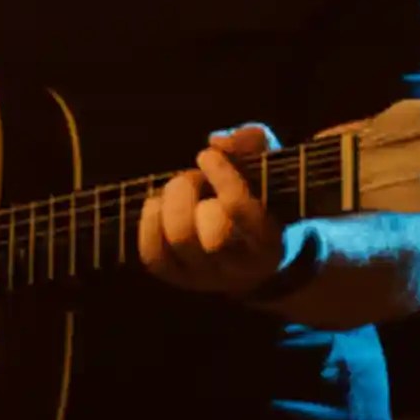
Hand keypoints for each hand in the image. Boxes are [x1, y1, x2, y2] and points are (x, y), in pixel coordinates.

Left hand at [138, 122, 282, 294]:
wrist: (246, 246)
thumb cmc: (256, 196)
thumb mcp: (265, 167)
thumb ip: (252, 144)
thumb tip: (219, 141)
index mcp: (269, 243)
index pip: (242, 212)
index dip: (222, 178)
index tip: (207, 155)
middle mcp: (239, 269)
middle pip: (210, 236)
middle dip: (191, 193)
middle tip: (192, 176)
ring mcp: (206, 278)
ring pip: (179, 239)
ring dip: (170, 202)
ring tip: (178, 188)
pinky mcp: (177, 278)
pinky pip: (153, 253)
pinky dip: (150, 221)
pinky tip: (159, 204)